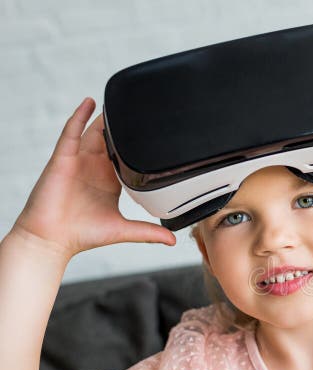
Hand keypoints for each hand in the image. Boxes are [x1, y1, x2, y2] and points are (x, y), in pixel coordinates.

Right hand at [12, 97, 175, 258]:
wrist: (52, 239)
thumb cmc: (82, 234)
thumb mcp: (123, 230)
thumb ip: (148, 232)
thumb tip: (173, 241)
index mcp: (109, 181)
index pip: (126, 156)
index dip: (138, 144)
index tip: (154, 132)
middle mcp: (94, 168)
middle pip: (112, 140)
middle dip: (124, 126)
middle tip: (142, 109)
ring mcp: (78, 161)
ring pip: (93, 132)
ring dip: (106, 117)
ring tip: (120, 99)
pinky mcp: (63, 159)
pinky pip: (71, 132)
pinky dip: (80, 116)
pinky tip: (90, 102)